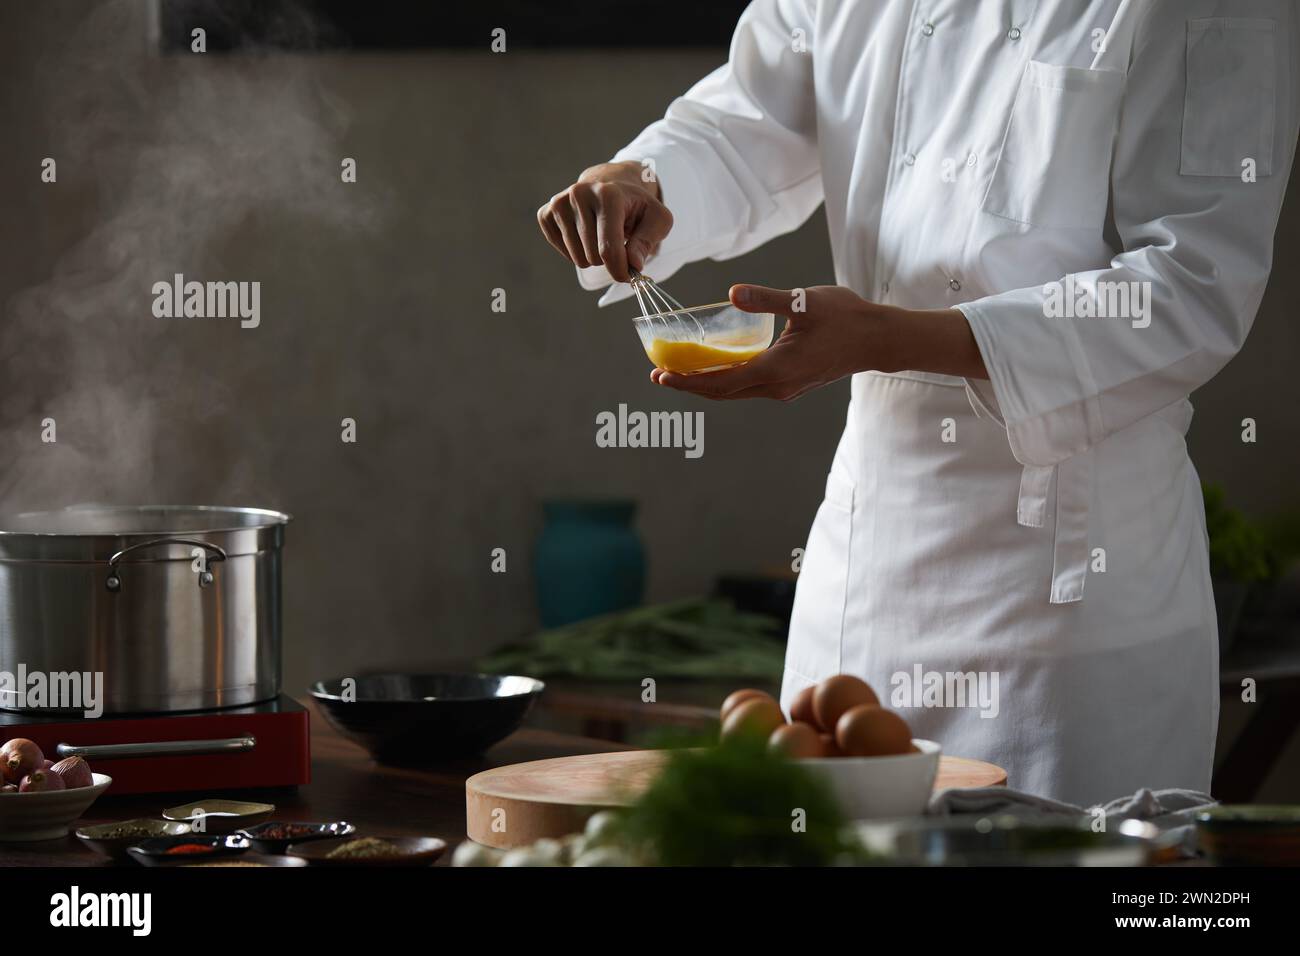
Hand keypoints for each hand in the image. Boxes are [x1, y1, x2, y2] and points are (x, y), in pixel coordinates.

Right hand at [536, 161, 671, 281]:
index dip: (620, 270)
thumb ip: (649, 241)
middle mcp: (580, 194)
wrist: (611, 185)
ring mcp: (559, 203)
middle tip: (616, 241)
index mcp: (608, 195)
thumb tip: (632, 263)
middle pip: (593, 257)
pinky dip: (576, 251)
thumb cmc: (636, 207)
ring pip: (577, 258)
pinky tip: (585, 234)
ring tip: (601, 235)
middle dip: (608, 259)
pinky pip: (562, 252)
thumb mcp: (657, 219)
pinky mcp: (545, 213)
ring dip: (592, 256)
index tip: (628, 275)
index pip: (609, 249)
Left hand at [651, 285, 984, 399]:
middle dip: (690, 386)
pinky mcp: (792, 385)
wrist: (878, 340)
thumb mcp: (803, 301)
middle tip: (660, 375)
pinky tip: (718, 369)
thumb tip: (732, 292)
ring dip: (708, 385)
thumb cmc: (846, 318)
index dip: (688, 381)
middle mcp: (777, 387)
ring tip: (681, 373)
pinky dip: (728, 381)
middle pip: (723, 393)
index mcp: (776, 369)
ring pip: (737, 393)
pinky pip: (751, 387)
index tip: (662, 376)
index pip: (721, 381)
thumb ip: (765, 299)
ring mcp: (786, 389)